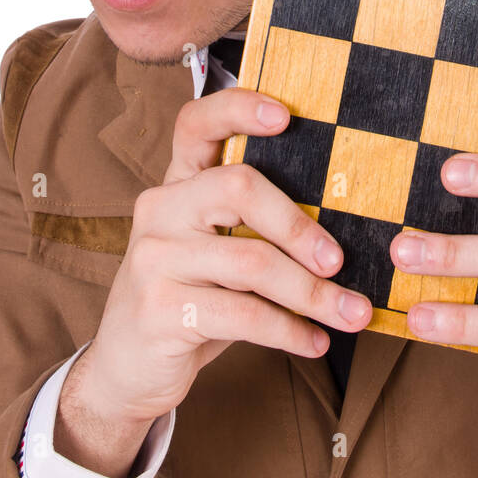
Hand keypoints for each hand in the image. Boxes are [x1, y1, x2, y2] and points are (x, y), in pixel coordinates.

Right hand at [79, 87, 371, 425]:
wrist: (126, 368)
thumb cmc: (190, 299)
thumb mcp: (213, 251)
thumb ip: (253, 226)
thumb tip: (344, 225)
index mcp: (178, 184)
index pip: (196, 124)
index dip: (238, 108)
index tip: (286, 116)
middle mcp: (160, 210)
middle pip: (239, 188)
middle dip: (299, 226)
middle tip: (339, 261)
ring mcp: (155, 259)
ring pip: (251, 261)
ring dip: (312, 294)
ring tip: (351, 313)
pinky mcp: (159, 310)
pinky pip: (243, 314)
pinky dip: (290, 330)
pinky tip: (314, 341)